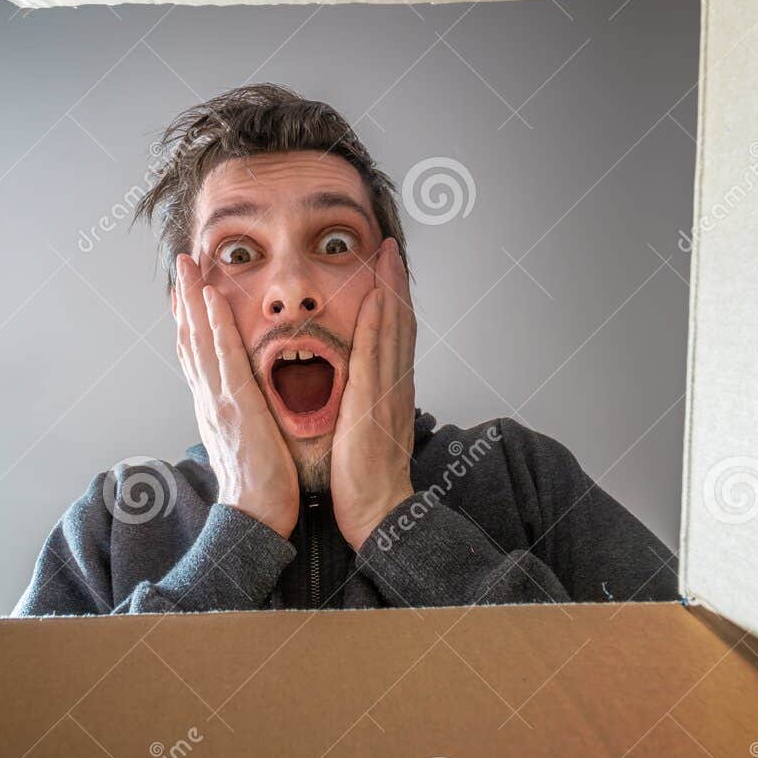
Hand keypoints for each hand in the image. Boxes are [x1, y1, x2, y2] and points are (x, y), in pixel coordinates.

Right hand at [173, 253, 300, 537]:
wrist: (256, 517)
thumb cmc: (261, 487)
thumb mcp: (247, 443)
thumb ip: (242, 419)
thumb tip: (243, 407)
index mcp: (214, 407)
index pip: (197, 355)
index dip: (190, 321)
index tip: (186, 291)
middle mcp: (208, 398)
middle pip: (190, 339)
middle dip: (184, 299)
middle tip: (181, 263)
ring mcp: (217, 400)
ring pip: (199, 340)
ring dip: (192, 299)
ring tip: (188, 265)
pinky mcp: (235, 405)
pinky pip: (223, 356)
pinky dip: (214, 325)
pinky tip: (211, 298)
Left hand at [331, 238, 416, 548]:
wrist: (377, 510)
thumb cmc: (364, 478)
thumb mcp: (365, 430)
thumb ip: (364, 403)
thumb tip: (358, 388)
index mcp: (390, 391)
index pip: (393, 335)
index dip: (391, 299)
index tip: (385, 269)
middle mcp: (395, 384)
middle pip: (399, 322)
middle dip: (395, 282)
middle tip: (390, 247)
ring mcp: (388, 392)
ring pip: (392, 330)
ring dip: (389, 289)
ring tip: (386, 255)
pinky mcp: (373, 403)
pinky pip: (375, 355)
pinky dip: (376, 324)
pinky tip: (374, 299)